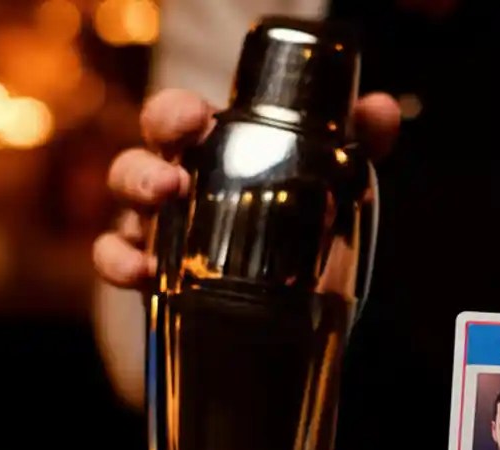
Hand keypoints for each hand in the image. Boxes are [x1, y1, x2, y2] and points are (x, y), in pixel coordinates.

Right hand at [92, 88, 401, 289]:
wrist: (286, 290)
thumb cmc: (294, 212)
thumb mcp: (331, 175)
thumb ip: (357, 140)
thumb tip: (382, 110)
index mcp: (209, 153)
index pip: (177, 120)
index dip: (176, 114)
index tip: (196, 120)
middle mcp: (175, 185)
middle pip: (138, 161)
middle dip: (146, 166)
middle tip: (173, 180)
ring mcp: (158, 231)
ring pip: (123, 210)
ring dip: (136, 210)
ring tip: (163, 215)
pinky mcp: (155, 277)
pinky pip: (117, 262)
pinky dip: (119, 264)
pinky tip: (141, 273)